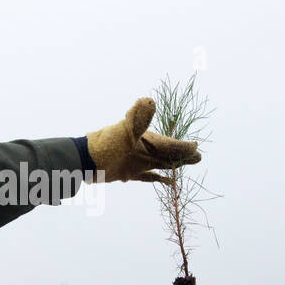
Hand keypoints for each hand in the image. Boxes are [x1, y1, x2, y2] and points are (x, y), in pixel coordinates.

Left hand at [86, 98, 201, 183]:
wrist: (85, 161)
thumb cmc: (105, 145)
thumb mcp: (125, 131)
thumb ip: (139, 118)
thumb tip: (148, 101)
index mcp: (147, 140)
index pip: (170, 144)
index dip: (183, 147)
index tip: (196, 147)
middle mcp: (144, 150)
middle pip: (168, 154)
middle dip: (183, 156)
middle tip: (198, 157)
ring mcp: (137, 161)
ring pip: (161, 164)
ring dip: (173, 166)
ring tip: (186, 167)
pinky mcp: (129, 172)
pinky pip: (149, 177)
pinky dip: (159, 179)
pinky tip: (168, 183)